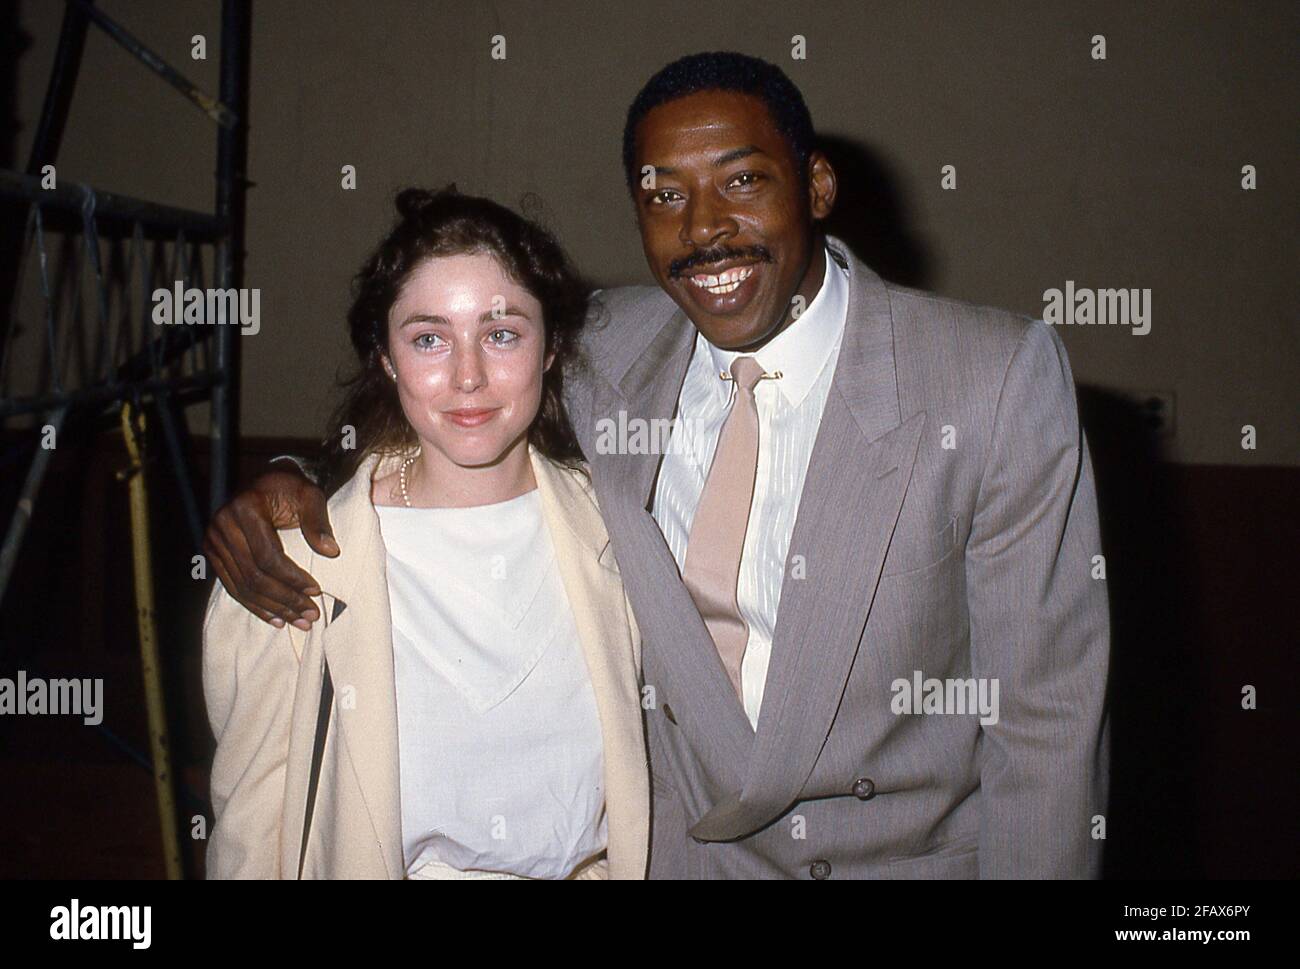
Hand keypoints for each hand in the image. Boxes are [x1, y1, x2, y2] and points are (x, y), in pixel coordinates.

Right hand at [203, 460, 338, 628]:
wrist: (265, 482)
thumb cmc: (291, 489)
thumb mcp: (310, 495)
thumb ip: (319, 521)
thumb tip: (330, 551)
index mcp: (246, 509)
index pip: (268, 556)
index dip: (292, 578)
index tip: (316, 591)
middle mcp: (223, 526)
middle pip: (254, 575)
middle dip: (285, 600)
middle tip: (311, 616)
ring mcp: (213, 541)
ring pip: (243, 586)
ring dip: (273, 608)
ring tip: (299, 622)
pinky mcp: (212, 554)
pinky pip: (233, 586)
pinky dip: (255, 605)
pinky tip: (276, 619)